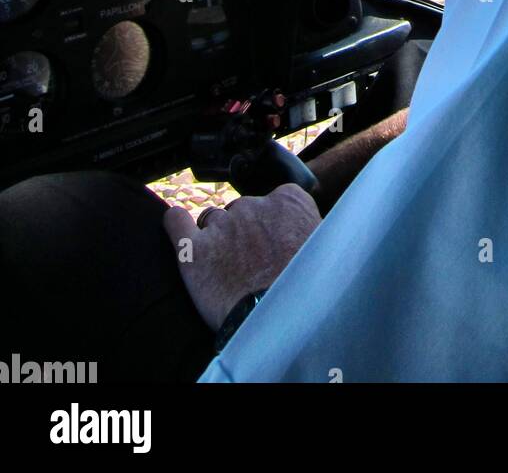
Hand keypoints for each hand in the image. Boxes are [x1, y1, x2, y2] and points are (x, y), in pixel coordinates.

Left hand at [163, 184, 320, 330]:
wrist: (280, 318)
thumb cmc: (305, 289)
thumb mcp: (321, 248)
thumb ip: (305, 229)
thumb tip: (299, 234)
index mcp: (289, 201)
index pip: (274, 200)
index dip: (271, 223)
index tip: (273, 244)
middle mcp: (254, 205)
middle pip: (241, 210)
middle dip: (243, 233)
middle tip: (250, 265)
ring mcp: (222, 224)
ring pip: (212, 220)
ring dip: (217, 238)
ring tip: (225, 268)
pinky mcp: (194, 248)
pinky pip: (176, 221)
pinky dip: (176, 223)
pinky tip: (178, 227)